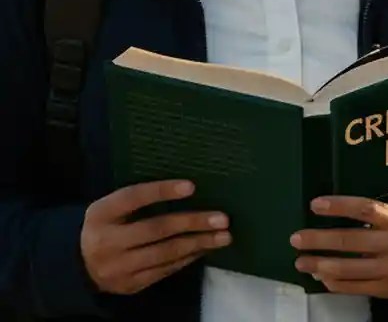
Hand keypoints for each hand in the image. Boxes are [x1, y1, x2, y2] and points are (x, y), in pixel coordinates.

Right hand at [81, 179, 230, 294]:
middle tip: (223, 218)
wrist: (79, 264)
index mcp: (101, 214)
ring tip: (224, 236)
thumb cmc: (108, 225)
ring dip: (198, 244)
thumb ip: (139, 199)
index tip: (192, 186)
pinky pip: (165, 270)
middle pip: (155, 230)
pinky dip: (188, 258)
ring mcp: (118, 267)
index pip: (132, 198)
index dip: (161, 191)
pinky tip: (206, 248)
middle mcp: (107, 241)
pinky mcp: (131, 284)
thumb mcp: (111, 208)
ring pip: (165, 254)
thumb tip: (189, 188)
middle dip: (192, 223)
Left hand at [291, 196, 387, 297]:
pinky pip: (353, 287)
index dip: (339, 206)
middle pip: (351, 240)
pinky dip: (333, 282)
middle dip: (319, 240)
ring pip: (348, 268)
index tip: (315, 204)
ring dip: (320, 264)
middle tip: (296, 238)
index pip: (366, 209)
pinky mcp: (385, 288)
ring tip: (301, 261)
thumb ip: (372, 219)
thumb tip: (331, 217)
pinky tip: (320, 277)